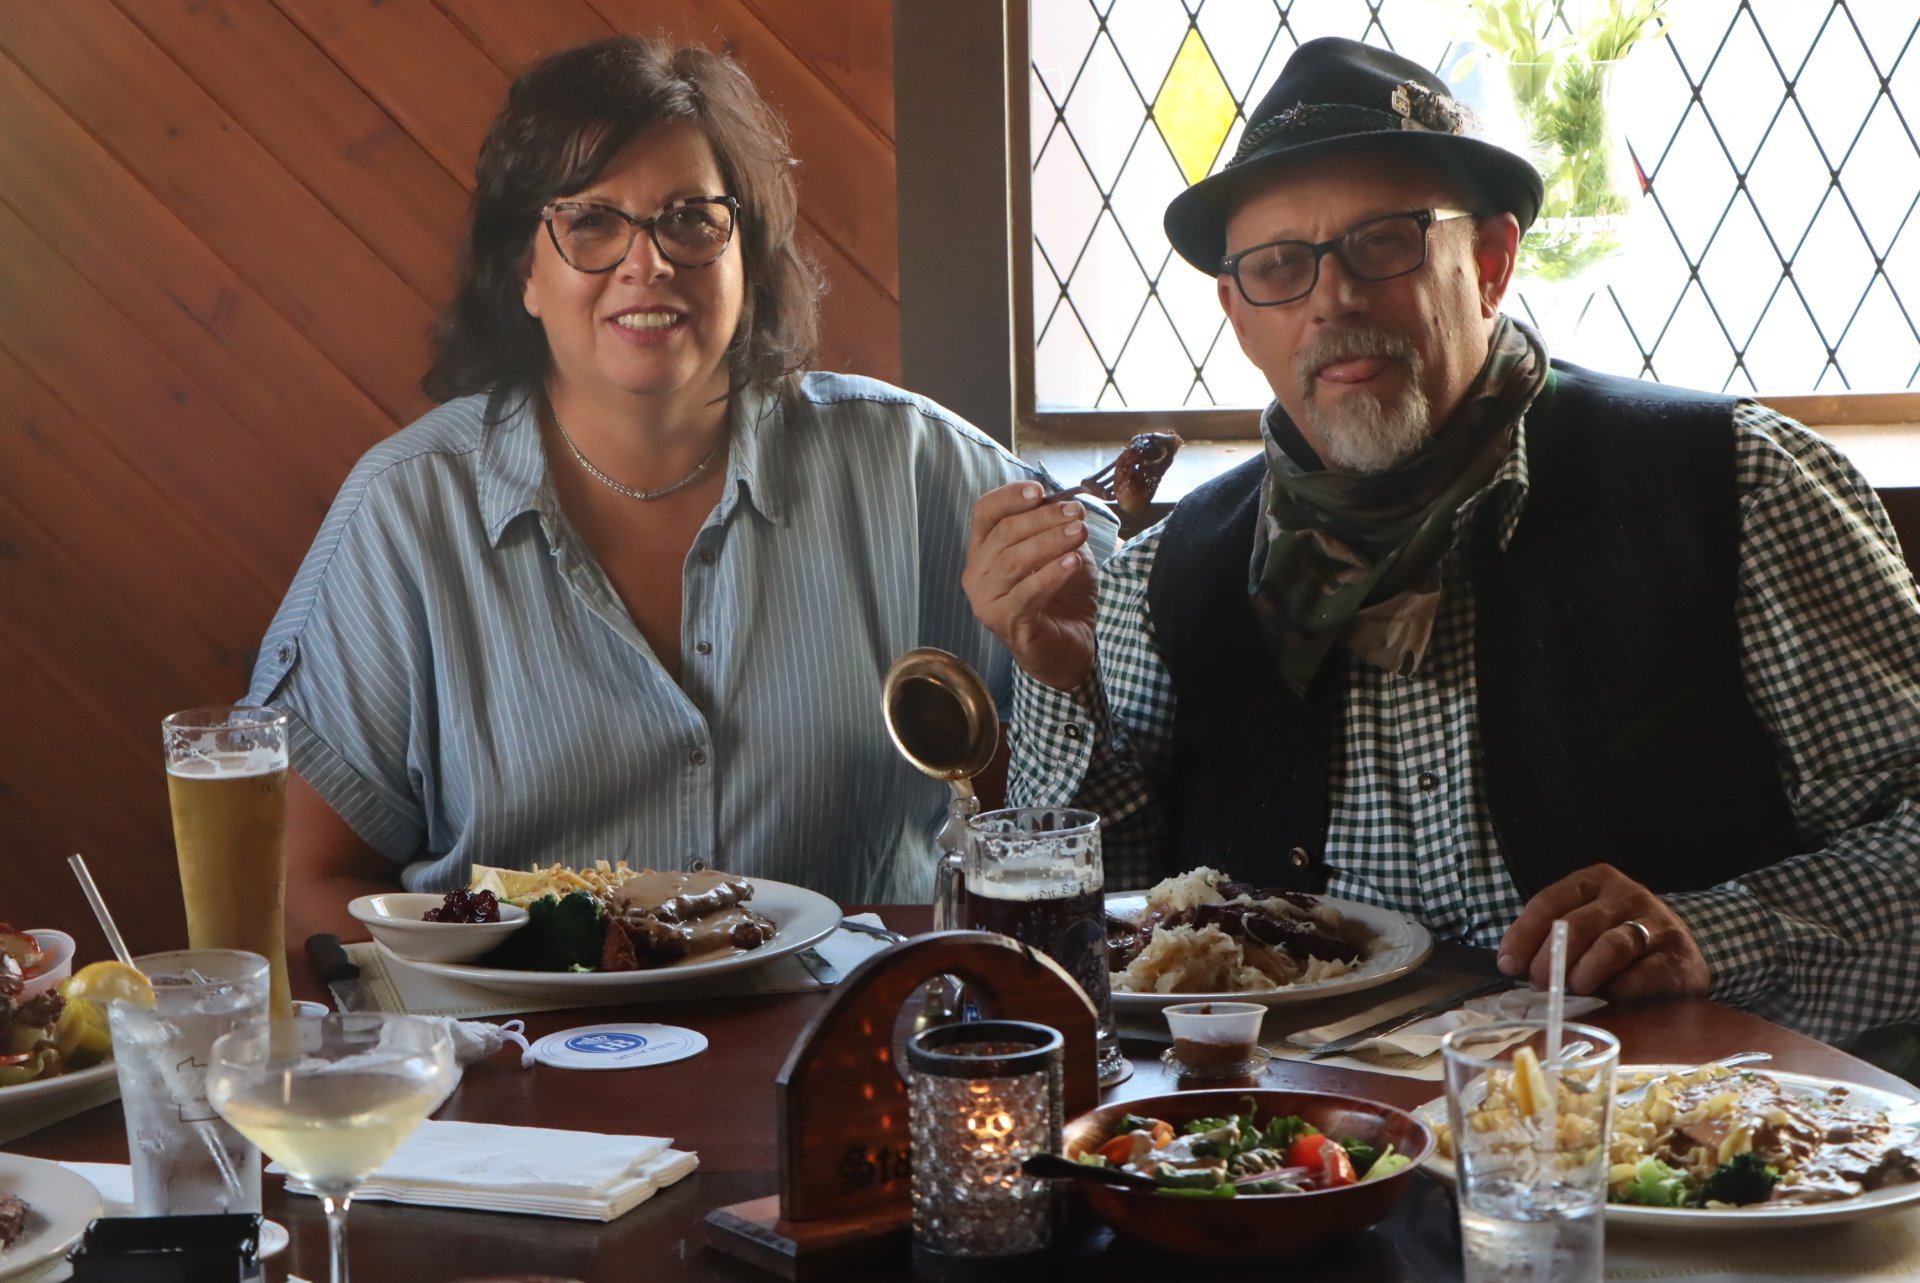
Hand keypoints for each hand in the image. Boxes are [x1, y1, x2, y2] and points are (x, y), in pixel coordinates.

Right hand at [962, 482, 1097, 690]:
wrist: (1071, 642)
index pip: (985, 512)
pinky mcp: (1004, 622)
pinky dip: (1051, 574)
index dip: (1009, 497)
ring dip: (1050, 543)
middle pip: (1004, 533)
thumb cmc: (1062, 592)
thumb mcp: (1059, 549)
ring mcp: (986, 600)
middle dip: (1043, 519)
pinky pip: (1027, 593)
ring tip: (1079, 533)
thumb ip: (1053, 525)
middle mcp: (976, 572)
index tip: (1039, 491)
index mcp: (984, 548)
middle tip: (1076, 514)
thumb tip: (1062, 500)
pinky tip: (1073, 562)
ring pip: (1014, 561)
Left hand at [1496, 863, 1708, 1002]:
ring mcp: (1658, 924)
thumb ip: (1552, 938)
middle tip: (1540, 985)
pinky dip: (1620, 989)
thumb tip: (1511, 964)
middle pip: (1576, 926)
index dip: (1523, 935)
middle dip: (1550, 960)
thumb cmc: (1620, 942)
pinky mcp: (1679, 958)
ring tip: (1576, 989)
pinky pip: (1642, 975)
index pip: (1549, 902)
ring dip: (1584, 975)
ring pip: (1610, 947)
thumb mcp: (1585, 927)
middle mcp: (1629, 895)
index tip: (1508, 964)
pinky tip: (1613, 996)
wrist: (1683, 955)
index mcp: (1597, 881)